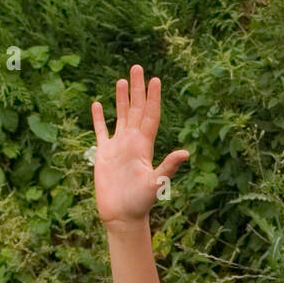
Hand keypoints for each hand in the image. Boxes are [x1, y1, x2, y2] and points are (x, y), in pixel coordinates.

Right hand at [91, 64, 189, 229]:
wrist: (122, 216)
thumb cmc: (140, 202)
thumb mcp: (156, 183)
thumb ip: (169, 167)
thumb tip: (185, 152)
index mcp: (144, 146)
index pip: (150, 116)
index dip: (152, 98)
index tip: (156, 79)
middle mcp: (133, 142)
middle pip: (136, 110)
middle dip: (137, 89)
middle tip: (138, 67)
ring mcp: (118, 147)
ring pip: (121, 116)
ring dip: (122, 99)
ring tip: (123, 80)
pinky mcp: (104, 154)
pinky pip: (101, 131)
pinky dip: (99, 118)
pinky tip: (98, 104)